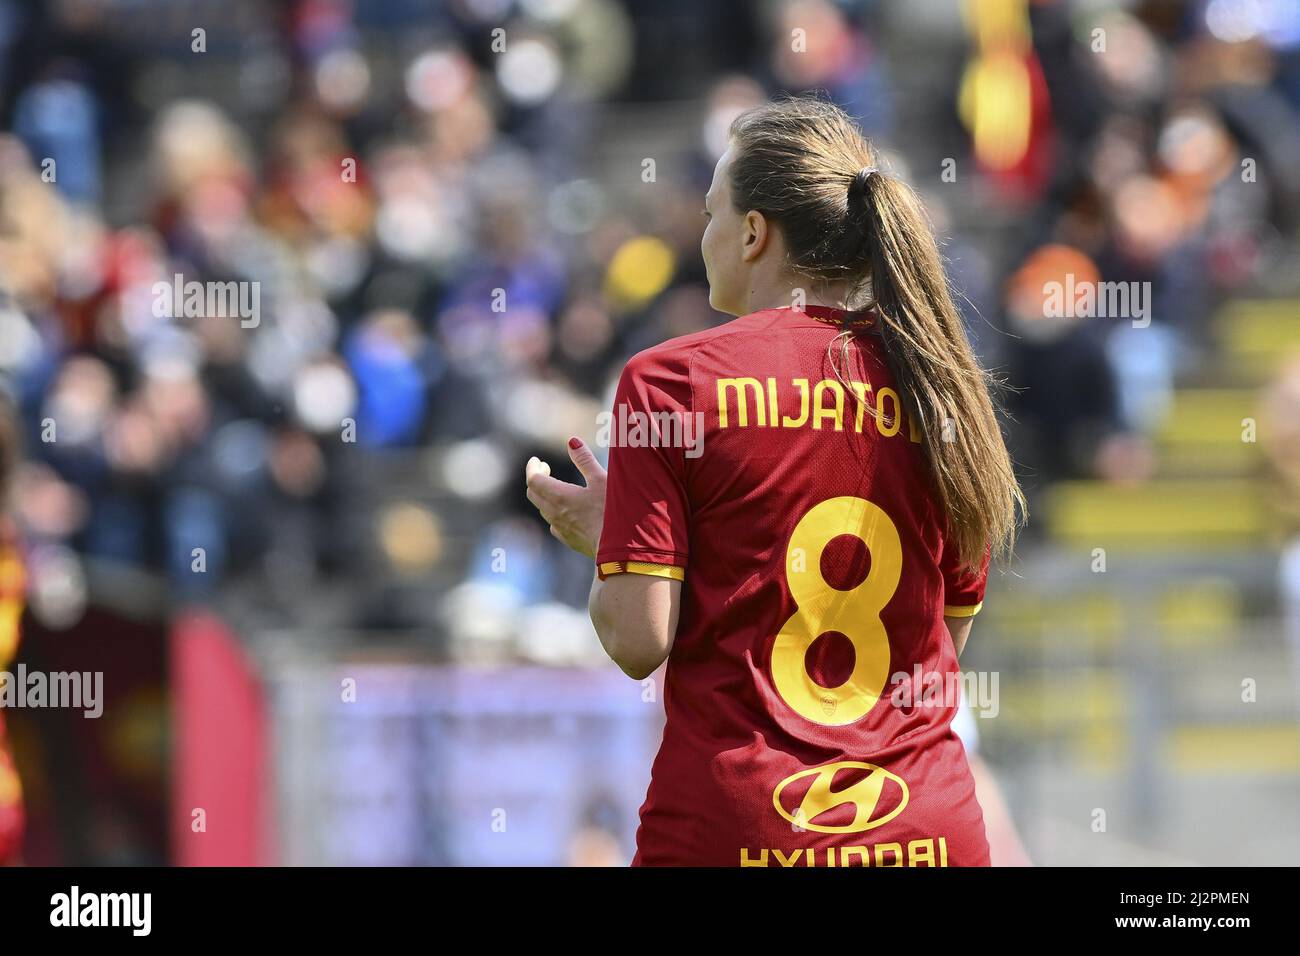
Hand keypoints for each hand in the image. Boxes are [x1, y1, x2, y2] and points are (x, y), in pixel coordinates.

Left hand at [524, 437, 605, 558]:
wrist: (620, 547)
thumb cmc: (613, 510)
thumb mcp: (602, 480)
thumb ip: (584, 460)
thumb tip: (571, 441)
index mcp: (559, 496)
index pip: (533, 480)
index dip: (532, 468)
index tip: (537, 460)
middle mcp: (554, 513)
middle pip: (533, 494)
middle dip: (536, 479)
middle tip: (546, 469)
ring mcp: (560, 529)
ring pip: (542, 509)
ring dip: (544, 495)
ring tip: (556, 487)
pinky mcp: (568, 540)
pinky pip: (553, 524)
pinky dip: (553, 512)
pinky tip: (565, 511)